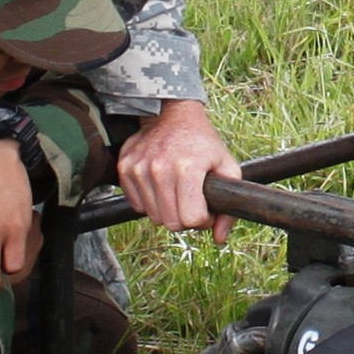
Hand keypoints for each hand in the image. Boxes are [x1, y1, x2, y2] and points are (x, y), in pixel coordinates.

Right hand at [116, 99, 241, 242]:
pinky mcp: (125, 168)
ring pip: (153, 217)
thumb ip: (228, 206)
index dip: (203, 219)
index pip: (191, 219)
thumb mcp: (227, 167)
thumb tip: (219, 239)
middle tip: (191, 200)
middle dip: (184, 218)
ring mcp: (139, 168)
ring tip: (177, 189)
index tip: (205, 207)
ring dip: (167, 209)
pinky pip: (137, 205)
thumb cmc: (202, 142)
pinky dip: (150, 201)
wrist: (172, 115)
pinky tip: (161, 185)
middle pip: (171, 223)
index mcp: (188, 168)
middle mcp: (160, 169)